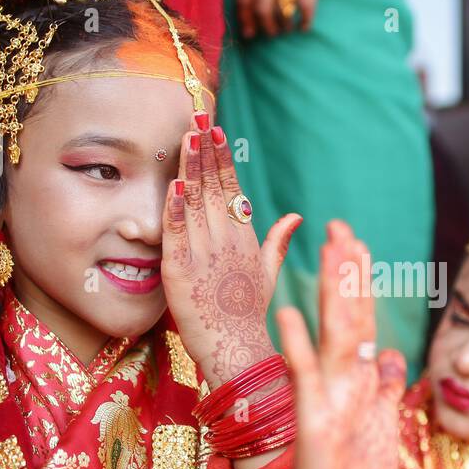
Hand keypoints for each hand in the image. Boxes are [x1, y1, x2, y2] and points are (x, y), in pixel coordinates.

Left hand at [161, 114, 300, 388]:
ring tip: (186, 139)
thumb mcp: (268, 273)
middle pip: (213, 189)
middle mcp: (226, 242)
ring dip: (190, 169)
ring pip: (195, 204)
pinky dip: (174, 209)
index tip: (216, 132)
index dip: (223, 159)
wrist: (234, 348)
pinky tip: (173, 185)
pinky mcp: (180, 271)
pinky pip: (176, 233)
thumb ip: (278, 241)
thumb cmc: (249, 312)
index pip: (232, 190)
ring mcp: (203, 255)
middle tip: (197, 121)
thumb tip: (295, 217)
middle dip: (205, 153)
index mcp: (245, 239)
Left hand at [236, 0, 334, 38]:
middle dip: (266, 27)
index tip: (249, 34)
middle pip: (261, 8)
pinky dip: (305, 20)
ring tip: (287, 29)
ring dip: (284, 26)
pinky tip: (304, 25)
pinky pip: (305, 4)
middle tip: (272, 33)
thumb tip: (247, 4)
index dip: (245, 20)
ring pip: (282, 10)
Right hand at [276, 220, 406, 468]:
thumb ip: (384, 389)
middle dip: (347, 272)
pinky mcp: (313, 420)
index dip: (362, 283)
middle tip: (342, 226)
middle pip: (347, 316)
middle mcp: (340, 381)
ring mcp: (325, 397)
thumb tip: (390, 354)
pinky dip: (298, 346)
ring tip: (329, 250)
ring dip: (332, 291)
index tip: (360, 244)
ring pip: (332, 333)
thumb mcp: (382, 429)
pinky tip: (289, 314)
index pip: (361, 321)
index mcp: (357, 382)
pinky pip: (305, 377)